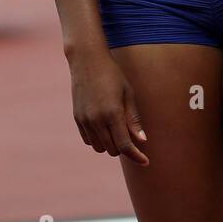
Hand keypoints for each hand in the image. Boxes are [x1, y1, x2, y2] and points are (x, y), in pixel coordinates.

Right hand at [70, 48, 148, 165]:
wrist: (87, 60)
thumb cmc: (112, 74)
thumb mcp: (128, 93)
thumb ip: (133, 119)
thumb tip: (142, 141)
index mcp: (112, 113)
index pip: (125, 145)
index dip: (136, 156)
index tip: (146, 161)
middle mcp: (96, 119)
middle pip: (113, 150)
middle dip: (123, 147)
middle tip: (130, 135)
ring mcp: (85, 120)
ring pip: (99, 148)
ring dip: (110, 144)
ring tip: (116, 128)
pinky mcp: (77, 118)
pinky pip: (88, 140)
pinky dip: (97, 139)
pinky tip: (104, 126)